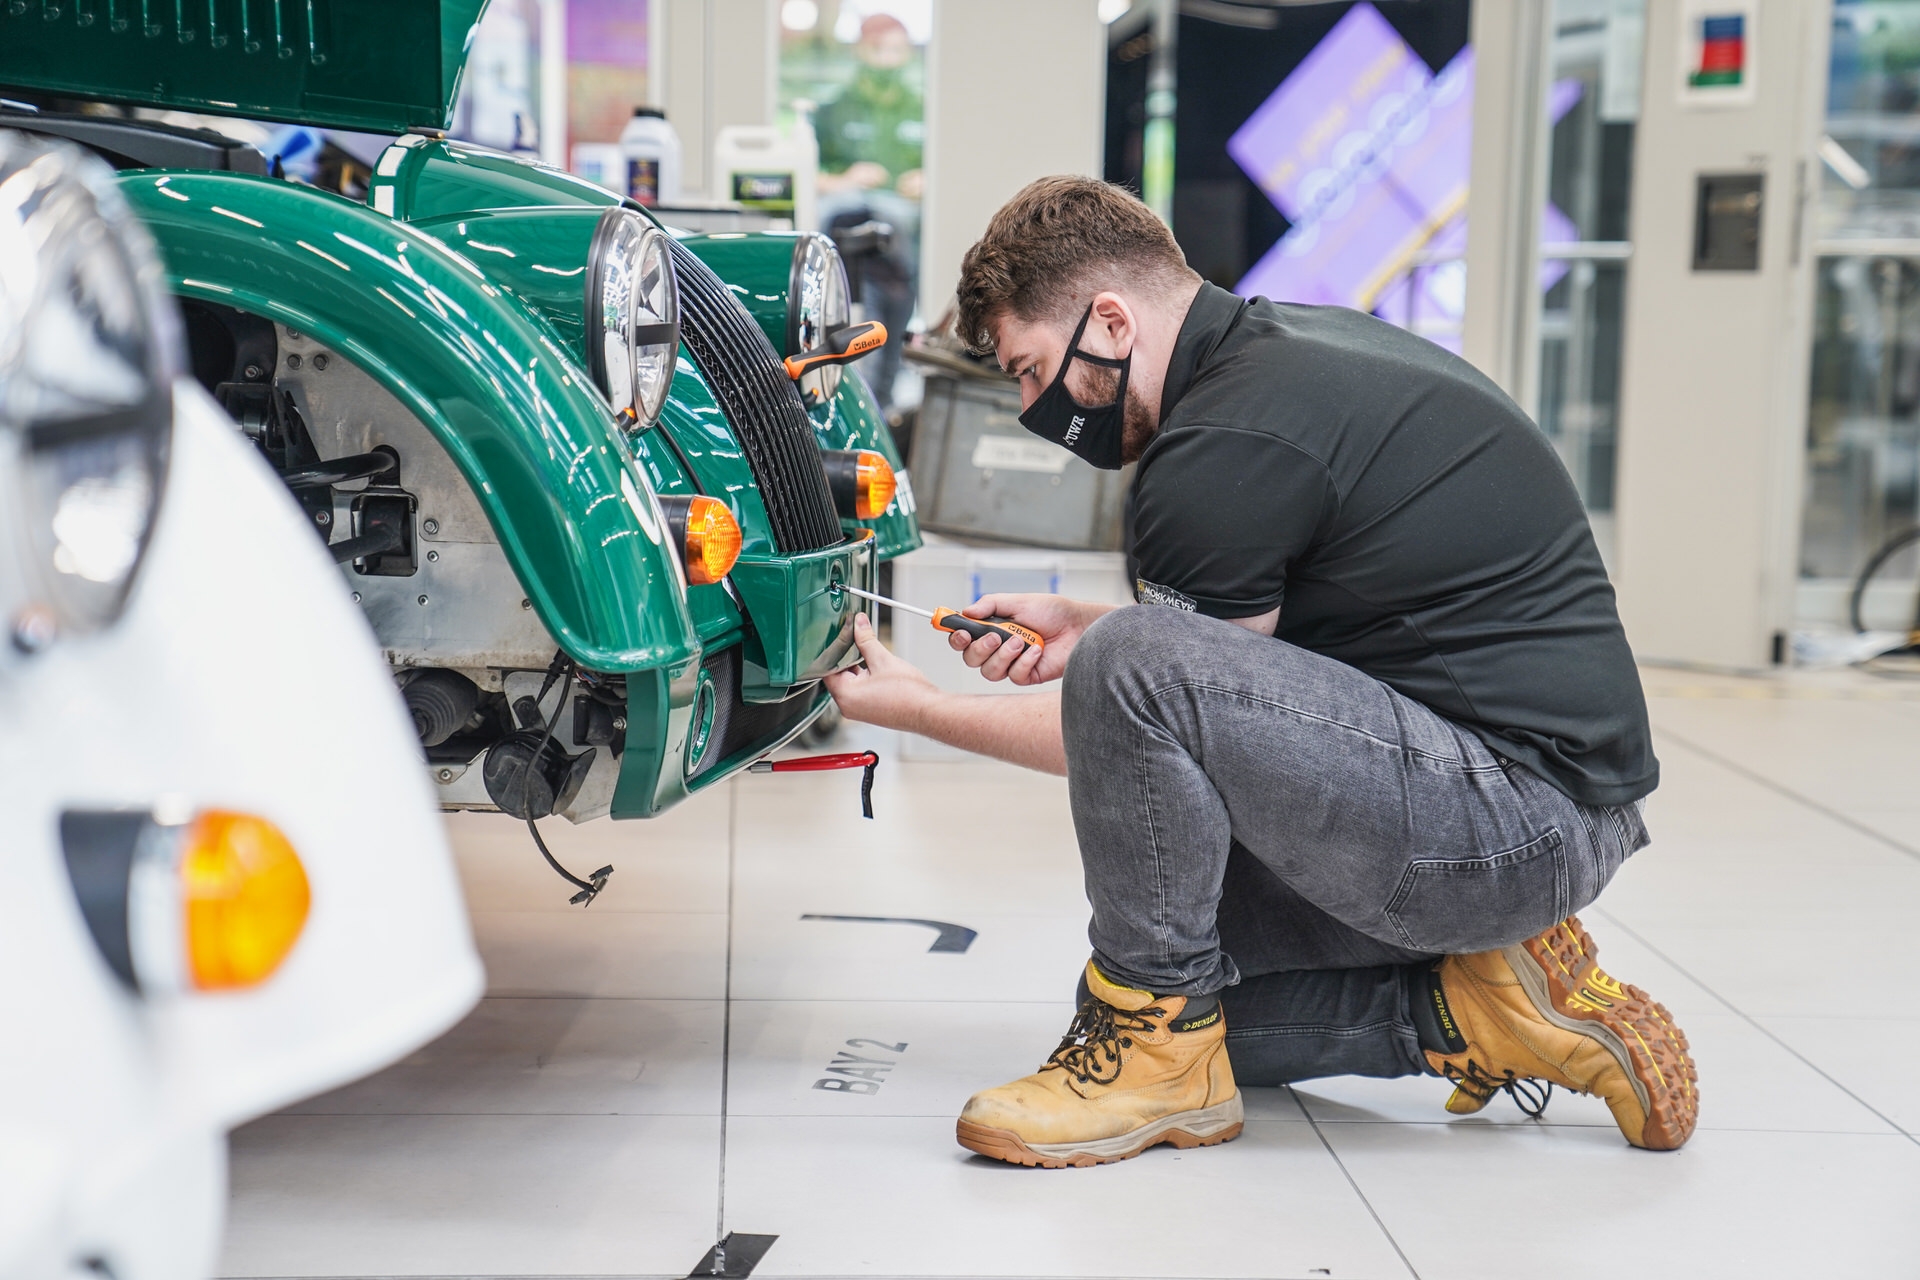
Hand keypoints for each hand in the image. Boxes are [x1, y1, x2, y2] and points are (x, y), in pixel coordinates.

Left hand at [825, 612, 942, 729]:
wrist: (928, 711)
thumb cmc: (908, 695)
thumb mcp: (883, 659)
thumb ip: (866, 639)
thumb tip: (858, 624)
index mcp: (845, 695)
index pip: (828, 667)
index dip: (834, 649)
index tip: (841, 635)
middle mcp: (848, 706)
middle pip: (838, 673)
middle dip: (848, 656)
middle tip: (857, 640)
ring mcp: (858, 710)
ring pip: (850, 681)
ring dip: (858, 666)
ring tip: (872, 656)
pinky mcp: (869, 710)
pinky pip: (859, 690)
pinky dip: (865, 677)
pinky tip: (877, 669)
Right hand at [947, 594, 1111, 685]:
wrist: (1078, 626)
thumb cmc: (1052, 612)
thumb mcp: (1018, 601)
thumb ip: (990, 605)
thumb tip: (966, 611)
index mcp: (992, 628)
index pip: (964, 639)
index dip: (957, 638)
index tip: (960, 632)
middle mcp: (998, 648)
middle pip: (970, 659)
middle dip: (979, 649)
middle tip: (994, 637)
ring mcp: (1012, 663)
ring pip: (989, 672)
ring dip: (1003, 655)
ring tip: (1021, 641)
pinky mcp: (1027, 676)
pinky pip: (1014, 676)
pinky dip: (1024, 661)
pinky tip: (1037, 650)